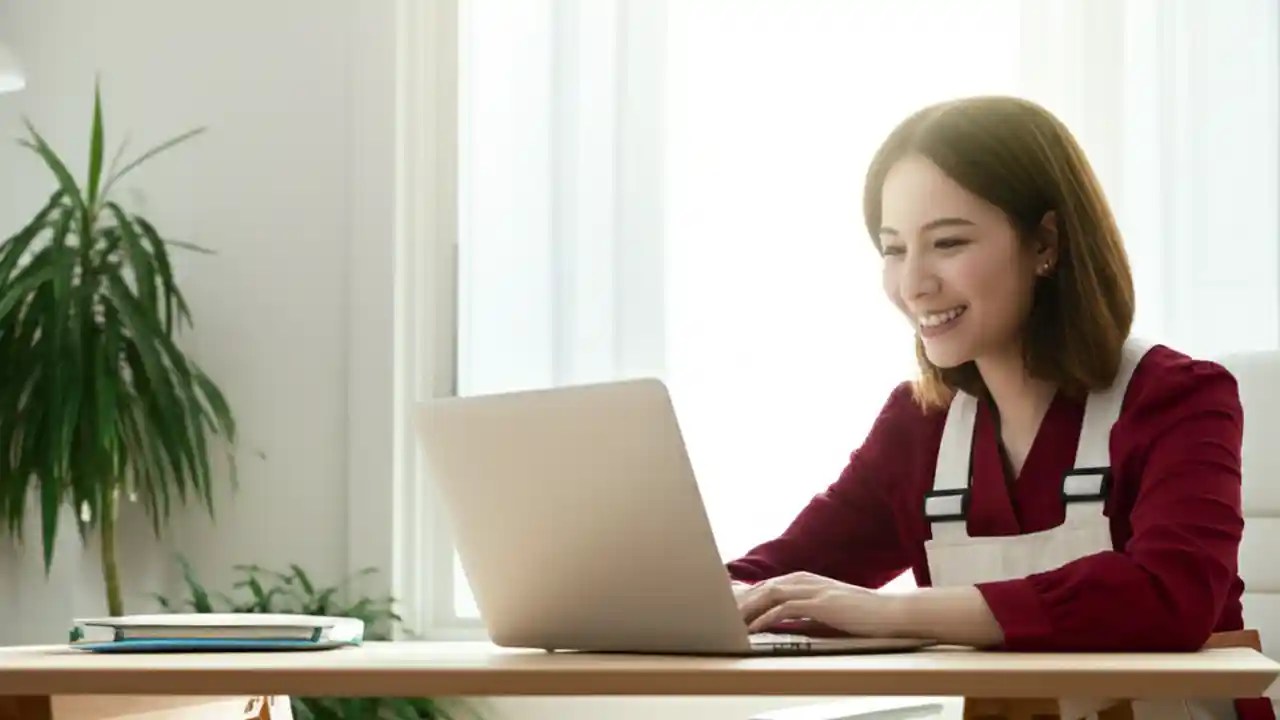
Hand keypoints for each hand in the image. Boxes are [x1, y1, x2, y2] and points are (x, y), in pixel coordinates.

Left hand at [736, 571, 900, 636]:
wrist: (889, 612)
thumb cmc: (860, 614)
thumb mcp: (827, 609)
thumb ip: (804, 610)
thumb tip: (779, 620)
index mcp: (807, 579)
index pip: (768, 585)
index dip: (747, 595)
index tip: (730, 607)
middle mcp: (807, 580)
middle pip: (764, 586)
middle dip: (742, 601)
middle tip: (722, 614)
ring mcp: (814, 589)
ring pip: (771, 594)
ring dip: (749, 608)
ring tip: (732, 622)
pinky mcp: (821, 603)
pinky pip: (786, 608)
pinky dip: (768, 618)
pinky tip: (756, 627)